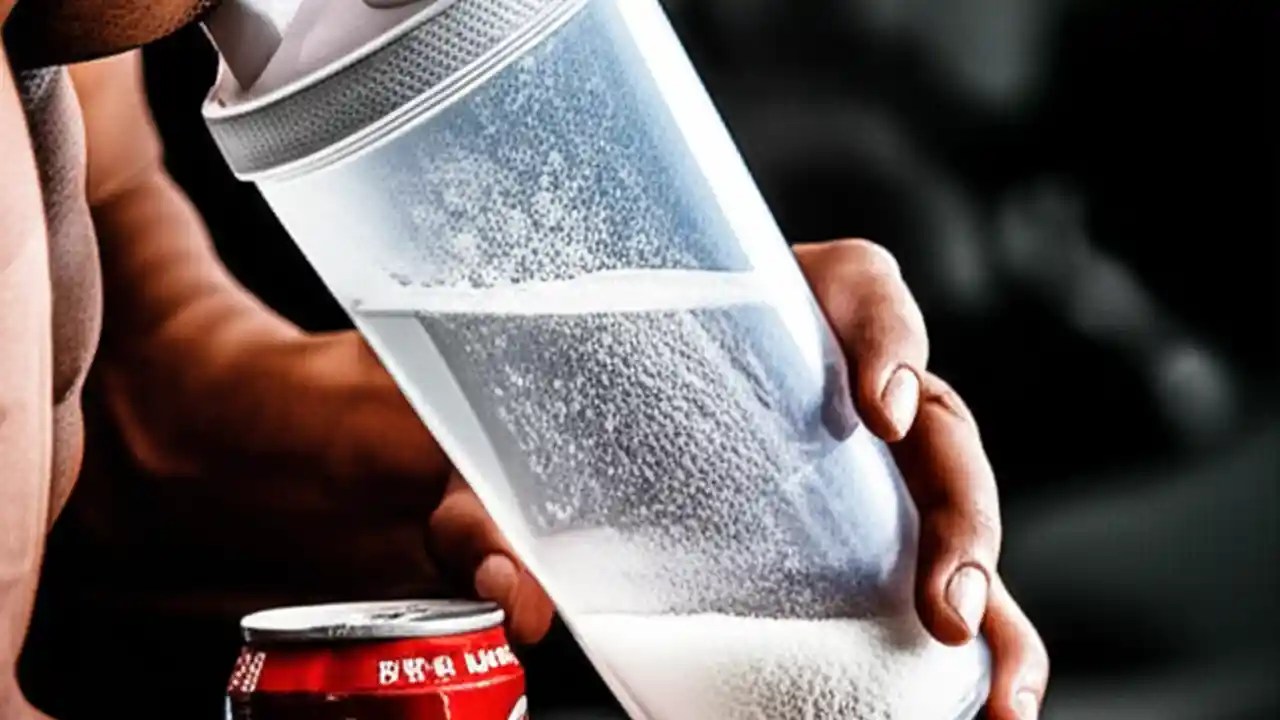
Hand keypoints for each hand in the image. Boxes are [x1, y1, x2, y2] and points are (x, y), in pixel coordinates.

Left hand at [416, 238, 1048, 717]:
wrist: (556, 433)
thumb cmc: (553, 415)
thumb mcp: (512, 450)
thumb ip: (485, 509)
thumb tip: (516, 598)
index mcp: (769, 320)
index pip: (856, 287)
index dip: (885, 332)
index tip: (876, 403)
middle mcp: (834, 387)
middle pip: (936, 416)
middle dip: (961, 507)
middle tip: (939, 595)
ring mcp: (861, 462)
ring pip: (961, 504)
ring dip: (989, 591)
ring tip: (989, 678)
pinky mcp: (866, 532)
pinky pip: (942, 568)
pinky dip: (984, 633)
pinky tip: (986, 699)